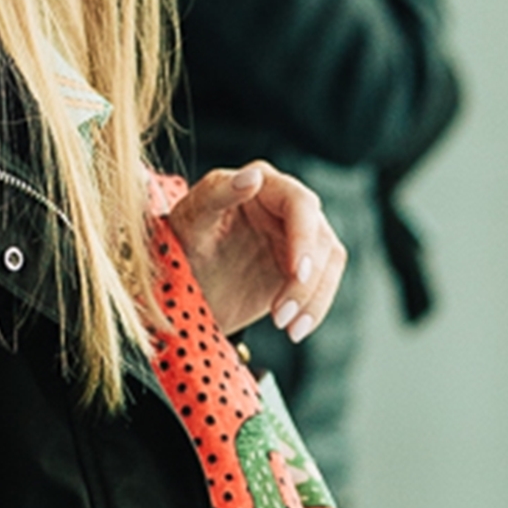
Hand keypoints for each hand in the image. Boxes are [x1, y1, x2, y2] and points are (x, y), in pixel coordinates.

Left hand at [168, 164, 345, 338]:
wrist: (183, 286)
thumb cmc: (180, 244)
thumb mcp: (189, 220)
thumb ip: (216, 194)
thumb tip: (253, 177)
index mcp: (262, 184)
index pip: (299, 203)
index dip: (304, 237)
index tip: (295, 272)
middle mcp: (287, 205)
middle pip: (319, 237)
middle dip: (306, 281)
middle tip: (282, 316)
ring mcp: (298, 236)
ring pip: (328, 262)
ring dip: (312, 299)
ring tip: (287, 328)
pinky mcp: (303, 266)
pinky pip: (324, 285)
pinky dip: (314, 310)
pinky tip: (295, 330)